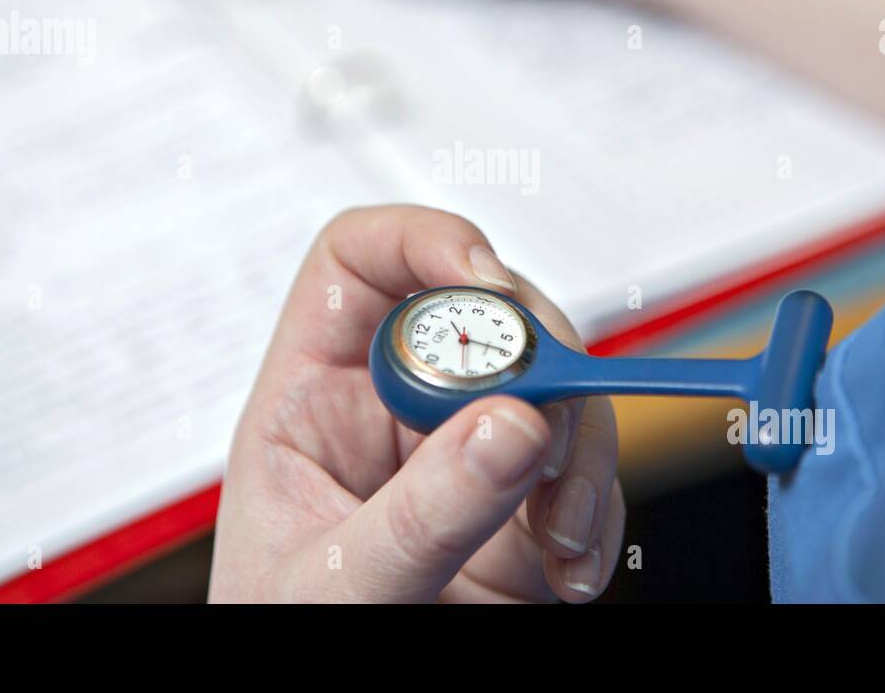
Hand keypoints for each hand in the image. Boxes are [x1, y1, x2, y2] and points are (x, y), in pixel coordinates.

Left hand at [209, 205, 624, 601]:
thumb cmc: (283, 645)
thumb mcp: (333, 588)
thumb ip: (422, 512)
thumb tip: (508, 423)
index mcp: (314, 404)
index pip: (358, 264)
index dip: (420, 240)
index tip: (478, 278)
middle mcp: (395, 414)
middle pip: (483, 311)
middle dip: (531, 356)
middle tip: (538, 425)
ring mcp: (465, 458)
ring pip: (552, 385)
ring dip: (580, 444)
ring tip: (560, 528)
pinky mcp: (521, 512)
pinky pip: (587, 468)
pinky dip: (602, 508)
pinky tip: (571, 568)